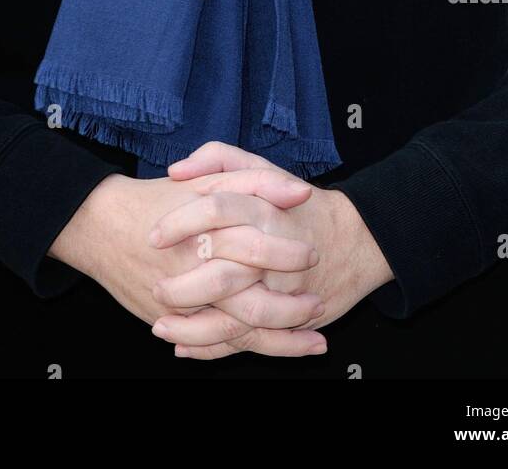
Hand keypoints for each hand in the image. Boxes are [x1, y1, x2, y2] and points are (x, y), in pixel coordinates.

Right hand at [48, 166, 328, 355]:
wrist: (103, 225)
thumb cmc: (160, 198)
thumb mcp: (209, 180)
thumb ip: (256, 180)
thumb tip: (300, 191)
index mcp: (208, 229)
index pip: (257, 245)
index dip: (288, 254)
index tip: (314, 255)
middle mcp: (196, 269)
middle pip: (252, 301)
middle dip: (290, 308)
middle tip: (318, 303)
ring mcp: (183, 302)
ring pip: (238, 331)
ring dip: (279, 339)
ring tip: (314, 340)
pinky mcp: (171, 322)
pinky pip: (214, 345)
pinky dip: (246, 350)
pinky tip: (274, 349)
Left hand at [153, 142, 394, 358]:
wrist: (355, 240)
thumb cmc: (296, 203)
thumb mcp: (261, 168)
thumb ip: (217, 158)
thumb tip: (175, 171)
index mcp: (263, 208)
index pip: (215, 211)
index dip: (180, 223)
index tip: (152, 236)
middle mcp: (272, 252)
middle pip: (223, 275)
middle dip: (184, 288)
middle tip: (155, 288)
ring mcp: (282, 291)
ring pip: (236, 318)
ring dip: (195, 327)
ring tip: (159, 327)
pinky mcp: (288, 318)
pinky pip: (251, 340)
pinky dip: (215, 348)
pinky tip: (184, 347)